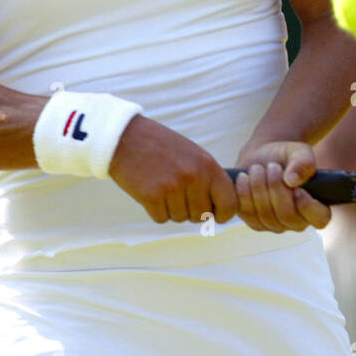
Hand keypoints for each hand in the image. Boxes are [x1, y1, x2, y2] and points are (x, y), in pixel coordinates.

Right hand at [109, 115, 237, 224]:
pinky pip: (161, 218)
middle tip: (178, 194)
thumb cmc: (161, 146)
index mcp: (208, 166)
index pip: (229, 203)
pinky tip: (150, 192)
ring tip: (163, 188)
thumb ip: (208, 178)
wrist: (125, 137)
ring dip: (172, 209)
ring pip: (180, 218)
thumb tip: (221, 206)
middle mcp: (193, 177)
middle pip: (202, 215)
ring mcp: (172, 187)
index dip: (223, 214)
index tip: (216, 216)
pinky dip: (156, 210)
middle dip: (191, 211)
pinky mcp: (152, 196)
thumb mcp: (193, 154)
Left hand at [233, 141, 331, 231]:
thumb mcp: (299, 152)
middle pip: (286, 215)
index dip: (308, 207)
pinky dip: (243, 193)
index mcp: (316, 207)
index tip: (298, 189)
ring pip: (265, 215)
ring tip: (257, 168)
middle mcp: (296, 221)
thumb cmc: (286, 156)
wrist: (262, 156)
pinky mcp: (253, 221)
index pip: (319, 219)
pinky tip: (243, 177)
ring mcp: (274, 224)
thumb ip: (303, 162)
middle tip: (272, 166)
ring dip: (259, 187)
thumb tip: (293, 181)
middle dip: (276, 188)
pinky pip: (247, 213)